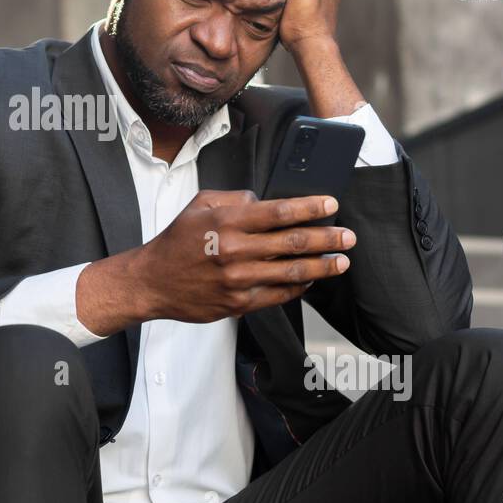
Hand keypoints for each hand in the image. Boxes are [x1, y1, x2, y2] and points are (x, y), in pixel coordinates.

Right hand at [132, 189, 354, 323]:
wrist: (153, 282)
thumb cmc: (177, 241)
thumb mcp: (199, 206)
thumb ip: (233, 199)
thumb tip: (263, 200)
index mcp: (226, 222)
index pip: (279, 212)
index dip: (309, 208)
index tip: (331, 204)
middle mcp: (235, 251)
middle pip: (293, 242)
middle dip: (327, 238)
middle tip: (348, 236)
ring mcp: (238, 280)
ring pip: (292, 272)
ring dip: (322, 266)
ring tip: (342, 261)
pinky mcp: (239, 303)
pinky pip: (278, 295)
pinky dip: (299, 287)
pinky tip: (312, 280)